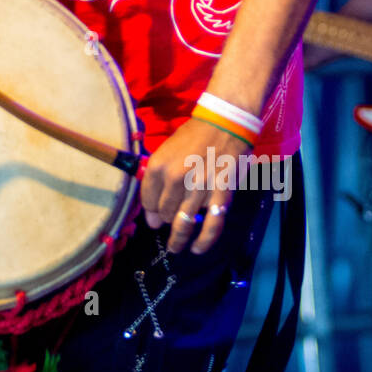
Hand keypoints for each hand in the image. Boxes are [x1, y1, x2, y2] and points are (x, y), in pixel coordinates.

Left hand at [139, 117, 251, 254]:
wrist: (224, 123)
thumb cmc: (192, 136)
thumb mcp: (166, 152)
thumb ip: (156, 181)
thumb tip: (153, 217)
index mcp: (157, 166)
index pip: (148, 202)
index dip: (151, 211)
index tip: (155, 215)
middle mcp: (175, 178)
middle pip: (165, 214)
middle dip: (167, 219)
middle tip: (172, 219)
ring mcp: (198, 188)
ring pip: (183, 222)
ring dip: (178, 238)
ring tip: (176, 247)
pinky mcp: (220, 194)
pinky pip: (211, 225)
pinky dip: (204, 241)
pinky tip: (197, 249)